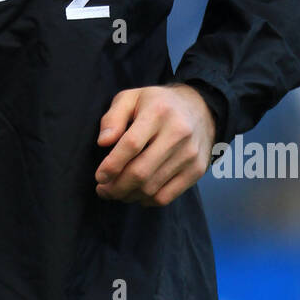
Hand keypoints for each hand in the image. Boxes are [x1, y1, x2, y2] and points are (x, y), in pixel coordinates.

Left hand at [94, 84, 216, 206]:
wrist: (199, 108)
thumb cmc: (156, 104)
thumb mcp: (130, 98)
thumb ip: (112, 118)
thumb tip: (103, 142)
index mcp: (158, 112)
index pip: (131, 145)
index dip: (112, 165)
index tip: (100, 177)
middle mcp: (178, 133)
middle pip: (141, 171)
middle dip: (116, 187)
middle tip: (103, 190)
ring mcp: (190, 154)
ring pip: (152, 188)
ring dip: (128, 195)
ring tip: (116, 192)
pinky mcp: (197, 170)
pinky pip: (166, 197)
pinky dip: (146, 200)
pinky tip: (136, 194)